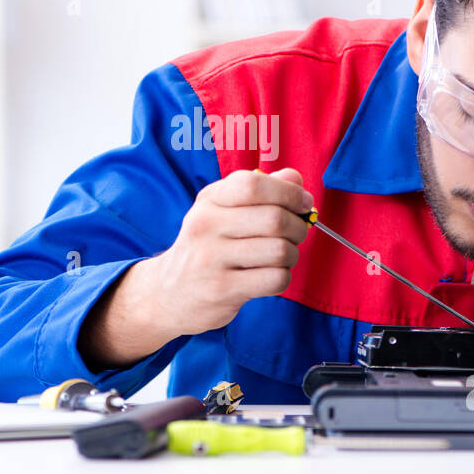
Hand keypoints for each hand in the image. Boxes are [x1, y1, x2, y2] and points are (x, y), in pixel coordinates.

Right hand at [144, 167, 311, 337]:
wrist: (169, 295)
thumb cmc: (206, 249)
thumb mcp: (222, 211)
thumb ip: (260, 190)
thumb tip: (295, 178)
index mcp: (209, 200)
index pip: (253, 184)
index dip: (289, 192)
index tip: (303, 203)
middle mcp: (206, 226)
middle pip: (274, 219)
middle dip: (298, 227)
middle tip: (297, 234)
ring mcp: (211, 259)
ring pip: (279, 251)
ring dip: (292, 255)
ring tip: (281, 258)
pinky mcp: (222, 289)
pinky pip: (275, 279)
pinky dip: (282, 278)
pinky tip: (268, 276)